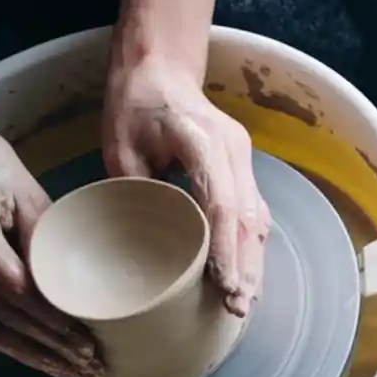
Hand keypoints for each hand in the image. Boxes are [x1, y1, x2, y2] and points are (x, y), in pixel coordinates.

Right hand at [0, 111, 102, 376]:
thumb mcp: (21, 188)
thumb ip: (44, 234)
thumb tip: (76, 283)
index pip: (14, 289)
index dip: (51, 321)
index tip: (86, 341)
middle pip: (2, 318)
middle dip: (50, 349)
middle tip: (92, 370)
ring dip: (32, 356)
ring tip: (74, 374)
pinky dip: (10, 344)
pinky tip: (41, 358)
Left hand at [102, 57, 269, 316]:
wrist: (160, 70)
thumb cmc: (134, 105)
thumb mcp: (119, 145)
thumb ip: (136, 191)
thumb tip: (145, 245)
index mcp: (201, 137)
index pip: (221, 200)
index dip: (225, 246)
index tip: (223, 284)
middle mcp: (233, 149)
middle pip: (248, 216)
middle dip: (246, 266)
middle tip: (238, 307)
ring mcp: (244, 159)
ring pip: (257, 218)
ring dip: (254, 262)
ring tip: (245, 303)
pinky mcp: (243, 170)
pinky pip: (253, 213)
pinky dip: (251, 248)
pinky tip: (247, 277)